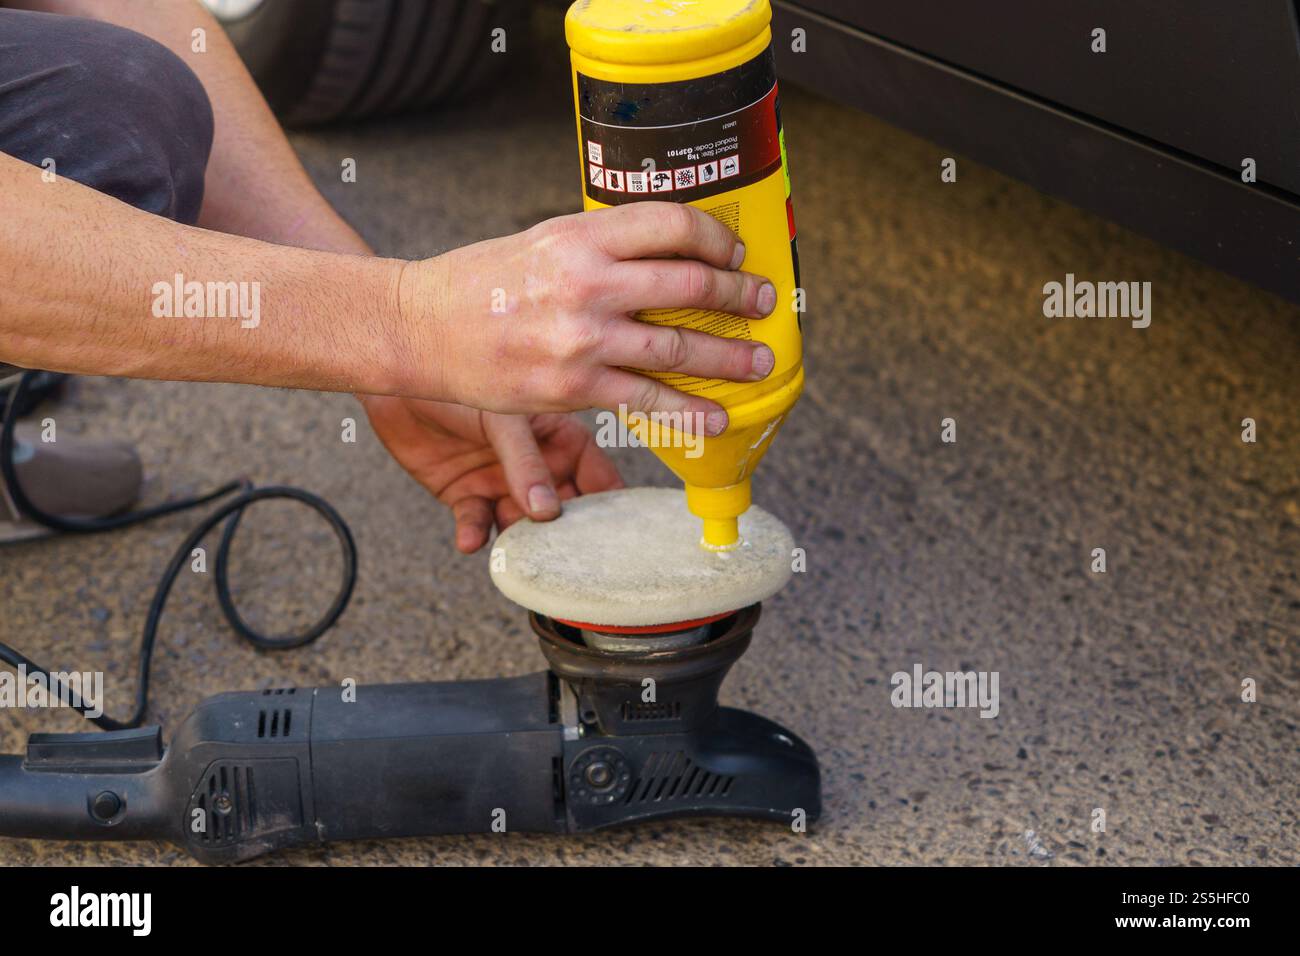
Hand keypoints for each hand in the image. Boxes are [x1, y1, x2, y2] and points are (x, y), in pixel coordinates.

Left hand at [359, 394, 622, 552]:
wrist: (399, 387)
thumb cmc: (461, 385)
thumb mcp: (503, 421)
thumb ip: (525, 465)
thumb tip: (547, 512)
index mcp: (559, 439)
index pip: (595, 475)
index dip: (609, 504)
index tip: (617, 534)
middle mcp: (536, 467)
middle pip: (563, 509)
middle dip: (566, 533)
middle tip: (569, 556)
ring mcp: (502, 484)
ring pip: (522, 525)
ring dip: (521, 540)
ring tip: (517, 552)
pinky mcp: (467, 498)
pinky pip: (478, 524)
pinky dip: (475, 535)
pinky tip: (470, 540)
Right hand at [400, 202, 777, 434]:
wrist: (420, 329)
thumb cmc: (478, 281)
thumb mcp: (540, 240)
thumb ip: (600, 246)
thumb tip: (663, 253)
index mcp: (580, 236)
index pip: (672, 225)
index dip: (716, 238)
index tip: (734, 252)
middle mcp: (586, 283)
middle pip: (688, 283)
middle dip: (737, 295)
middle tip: (763, 303)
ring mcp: (582, 339)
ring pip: (677, 346)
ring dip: (728, 357)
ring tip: (759, 363)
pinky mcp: (573, 387)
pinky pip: (645, 400)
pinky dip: (687, 411)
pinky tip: (715, 418)